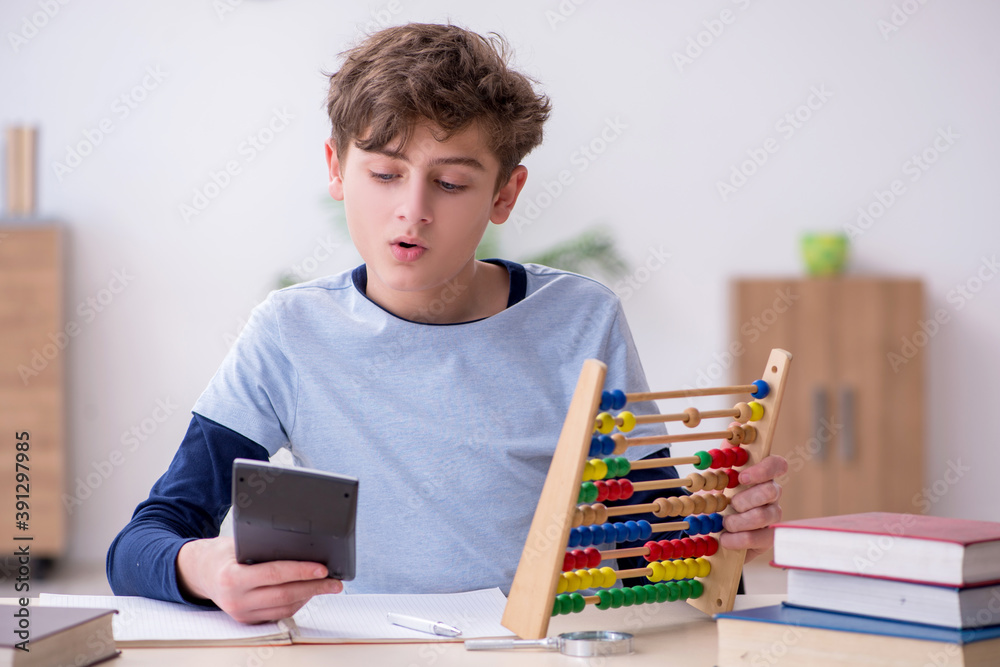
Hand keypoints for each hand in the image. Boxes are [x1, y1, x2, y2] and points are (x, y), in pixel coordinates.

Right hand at [176, 536, 342, 623]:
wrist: (198, 573)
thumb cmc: (221, 554)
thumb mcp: (238, 544)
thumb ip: (263, 548)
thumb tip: (300, 546)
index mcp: (232, 578)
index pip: (274, 574)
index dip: (301, 571)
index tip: (323, 568)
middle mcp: (236, 599)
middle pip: (284, 595)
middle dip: (314, 587)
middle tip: (335, 581)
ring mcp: (241, 613)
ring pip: (284, 608)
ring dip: (309, 596)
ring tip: (327, 585)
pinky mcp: (247, 620)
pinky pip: (278, 614)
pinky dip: (297, 603)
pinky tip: (308, 591)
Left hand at [719, 454, 787, 561]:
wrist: (709, 526)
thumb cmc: (718, 496)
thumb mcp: (717, 473)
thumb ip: (727, 451)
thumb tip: (735, 425)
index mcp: (761, 476)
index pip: (777, 465)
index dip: (764, 469)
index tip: (743, 477)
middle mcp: (771, 495)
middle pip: (772, 491)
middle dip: (747, 498)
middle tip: (730, 503)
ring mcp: (772, 517)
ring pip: (765, 515)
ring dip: (739, 520)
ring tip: (724, 522)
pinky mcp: (767, 538)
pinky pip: (761, 539)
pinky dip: (739, 539)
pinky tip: (725, 538)